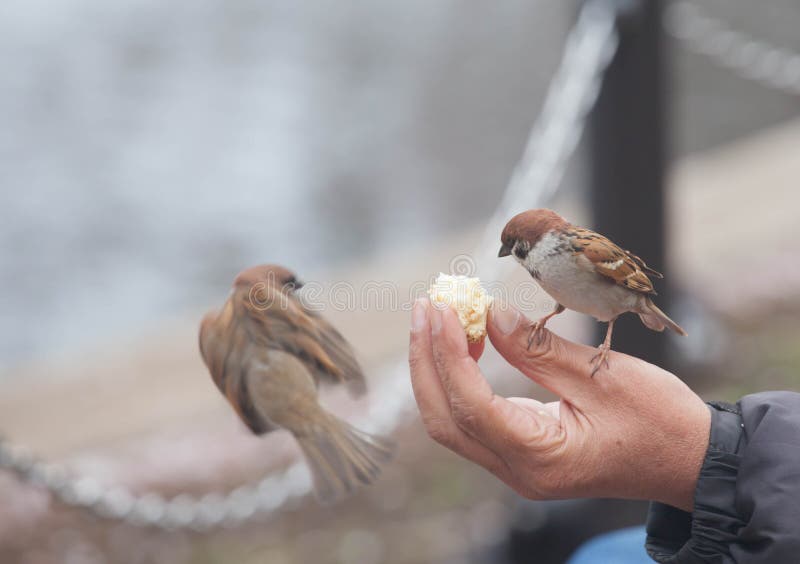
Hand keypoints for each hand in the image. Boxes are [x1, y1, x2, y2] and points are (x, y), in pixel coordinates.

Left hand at [408, 298, 709, 510]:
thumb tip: (490, 314)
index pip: (470, 405)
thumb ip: (539, 350)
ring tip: (439, 316)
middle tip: (425, 307)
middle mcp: (518, 470)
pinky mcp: (521, 451)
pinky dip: (461, 377)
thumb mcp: (601, 378)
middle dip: (427, 360)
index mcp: (539, 458)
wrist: (689, 460)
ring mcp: (516, 465)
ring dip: (439, 367)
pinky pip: (474, 416)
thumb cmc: (660, 421)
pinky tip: (469, 341)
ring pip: (453, 420)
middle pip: (444, 418)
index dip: (447, 354)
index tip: (440, 309)